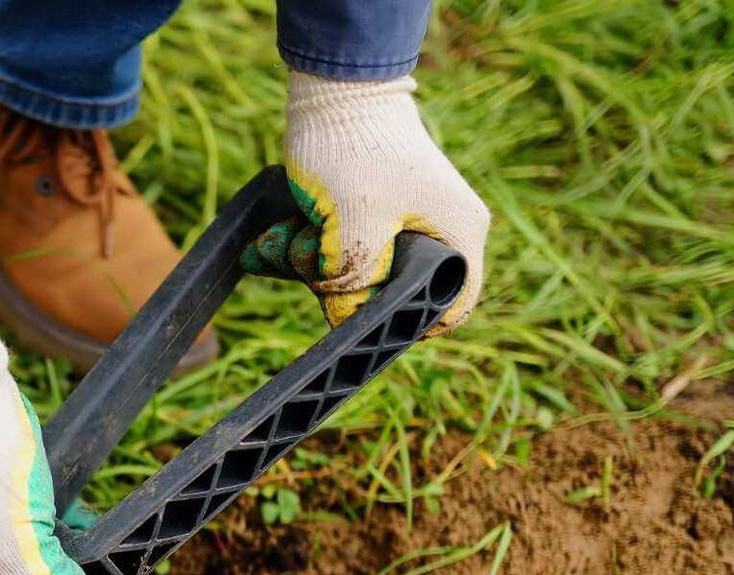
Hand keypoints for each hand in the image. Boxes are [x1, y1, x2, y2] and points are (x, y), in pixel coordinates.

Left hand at [242, 72, 489, 332]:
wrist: (333, 89)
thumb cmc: (355, 149)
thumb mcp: (354, 225)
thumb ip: (354, 281)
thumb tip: (345, 315)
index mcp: (455, 236)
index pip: (451, 306)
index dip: (408, 327)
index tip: (364, 325)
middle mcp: (437, 233)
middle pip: (388, 293)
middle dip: (336, 285)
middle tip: (307, 256)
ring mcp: (402, 223)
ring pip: (354, 273)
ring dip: (310, 263)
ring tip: (285, 236)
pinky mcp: (368, 214)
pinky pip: (336, 249)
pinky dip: (306, 245)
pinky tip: (278, 232)